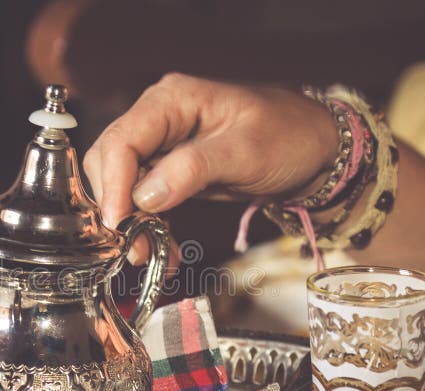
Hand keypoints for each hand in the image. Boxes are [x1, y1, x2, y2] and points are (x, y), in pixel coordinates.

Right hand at [83, 73, 337, 262]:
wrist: (314, 147)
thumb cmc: (288, 136)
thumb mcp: (245, 152)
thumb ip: (193, 169)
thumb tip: (145, 197)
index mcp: (172, 100)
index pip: (122, 140)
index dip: (113, 184)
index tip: (118, 224)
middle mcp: (159, 117)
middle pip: (111, 162)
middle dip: (118, 207)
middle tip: (134, 248)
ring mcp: (162, 143)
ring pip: (123, 184)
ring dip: (131, 223)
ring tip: (149, 256)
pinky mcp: (169, 168)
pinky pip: (143, 198)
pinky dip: (148, 225)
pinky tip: (162, 250)